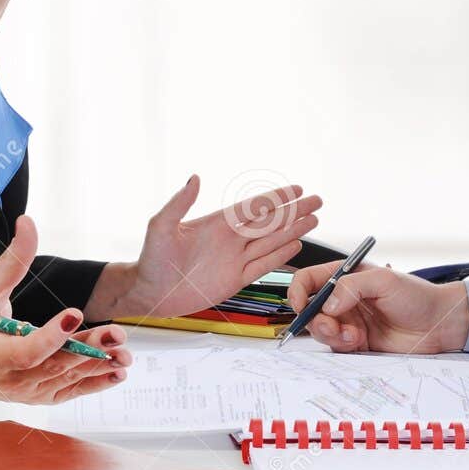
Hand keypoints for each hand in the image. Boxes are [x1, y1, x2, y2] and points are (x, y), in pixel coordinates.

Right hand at [0, 216, 132, 418]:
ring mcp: (26, 392)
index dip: (50, 336)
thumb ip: (10, 261)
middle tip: (115, 331)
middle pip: (53, 365)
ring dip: (97, 363)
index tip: (74, 314)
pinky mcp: (39, 396)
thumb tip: (28, 222)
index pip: (24, 351)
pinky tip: (118, 370)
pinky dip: (95, 383)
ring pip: (66, 377)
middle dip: (87, 348)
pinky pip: (70, 391)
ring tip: (123, 347)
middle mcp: (9, 379)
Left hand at [102, 175, 322, 318]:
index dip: (277, 198)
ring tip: (315, 219)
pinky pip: (263, 266)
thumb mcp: (160, 227)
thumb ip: (179, 203)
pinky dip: (281, 256)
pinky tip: (296, 245)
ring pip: (272, 242)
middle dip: (295, 211)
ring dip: (294, 230)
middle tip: (318, 199)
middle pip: (271, 222)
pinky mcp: (235, 280)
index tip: (297, 188)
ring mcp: (235, 260)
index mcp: (218, 223)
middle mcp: (231, 239)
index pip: (255, 207)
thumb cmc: (151, 259)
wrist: (150, 291)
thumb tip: (194, 178)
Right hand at [286, 262, 468, 353]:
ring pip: (321, 331)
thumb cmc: (417, 296)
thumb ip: (351, 287)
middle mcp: (343, 299)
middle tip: (333, 326)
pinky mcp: (357, 342)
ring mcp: (349, 321)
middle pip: (310, 310)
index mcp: (345, 276)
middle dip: (316, 321)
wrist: (439, 325)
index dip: (297, 292)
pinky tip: (359, 341)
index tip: (300, 305)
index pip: (308, 280)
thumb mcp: (384, 281)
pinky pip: (336, 347)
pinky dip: (342, 346)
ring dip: (331, 335)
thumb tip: (327, 305)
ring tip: (354, 335)